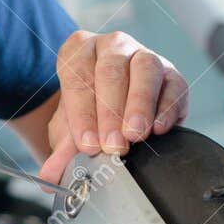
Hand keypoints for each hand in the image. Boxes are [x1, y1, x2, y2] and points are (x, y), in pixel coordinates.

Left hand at [40, 30, 188, 184]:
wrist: (114, 109)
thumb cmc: (88, 111)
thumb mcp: (69, 128)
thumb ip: (62, 149)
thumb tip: (50, 176)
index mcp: (79, 50)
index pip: (78, 77)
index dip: (82, 112)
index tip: (87, 143)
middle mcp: (112, 46)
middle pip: (111, 70)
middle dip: (111, 112)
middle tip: (112, 145)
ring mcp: (144, 56)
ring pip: (145, 70)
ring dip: (140, 104)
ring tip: (135, 135)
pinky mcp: (172, 74)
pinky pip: (174, 85)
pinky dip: (168, 107)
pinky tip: (159, 128)